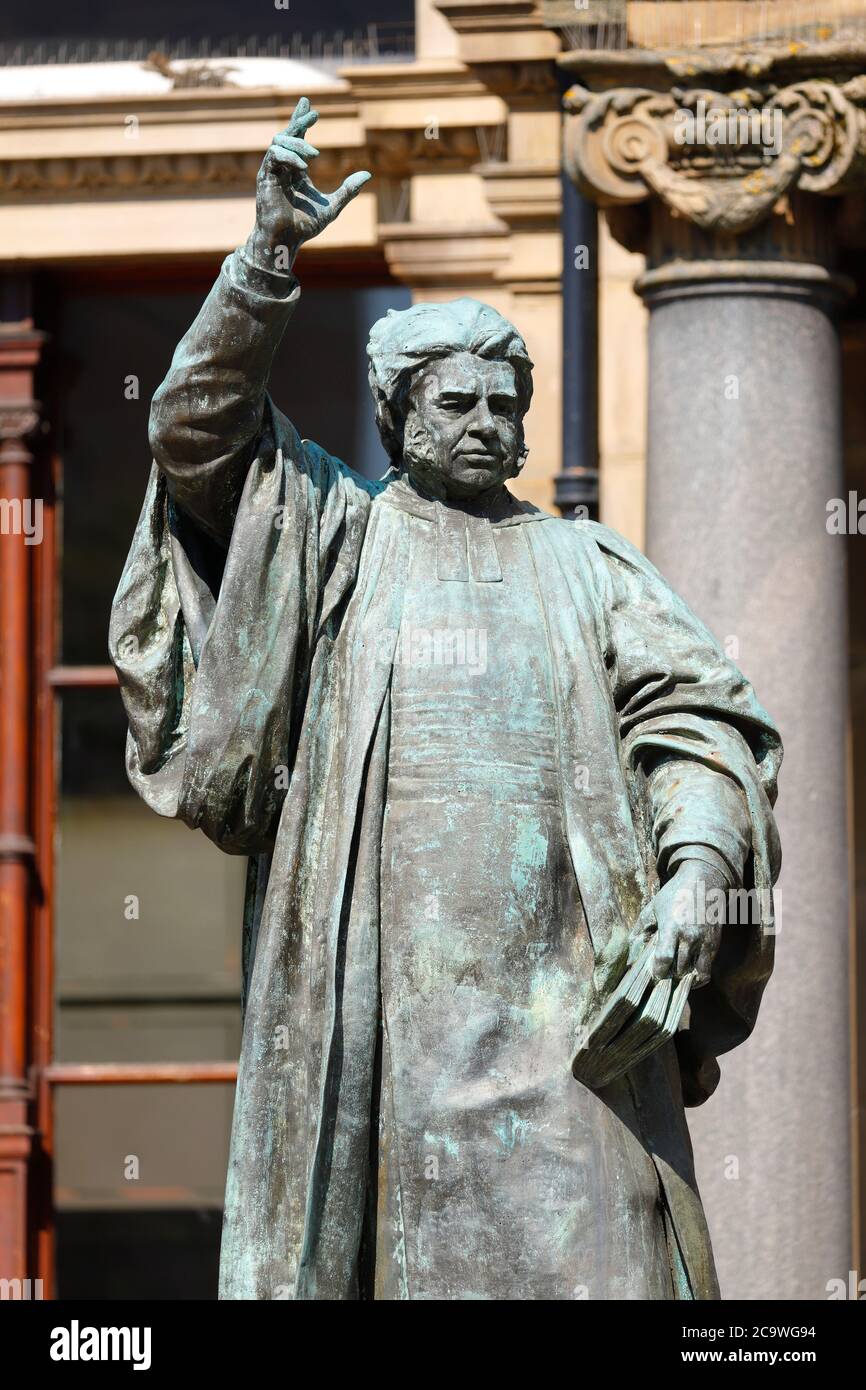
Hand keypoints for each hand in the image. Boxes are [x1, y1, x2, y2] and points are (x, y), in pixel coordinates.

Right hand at [245, 96, 370, 272]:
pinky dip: (289, 157)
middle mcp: (283, 168)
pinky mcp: (265, 177)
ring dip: (297, 142)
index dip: (302, 121)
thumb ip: (348, 190)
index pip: (297, 139)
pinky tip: (303, 165)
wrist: (287, 242)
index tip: (309, 106)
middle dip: (299, 121)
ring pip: (279, 142)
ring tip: (315, 154)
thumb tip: (368, 174)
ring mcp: (272, 171)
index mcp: (296, 171)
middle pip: (287, 134)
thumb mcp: (332, 207)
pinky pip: (274, 156)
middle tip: (313, 114)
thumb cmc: (304, 227)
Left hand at [627, 859, 726, 986]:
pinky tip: (688, 973)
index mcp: (672, 926)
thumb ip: (641, 930)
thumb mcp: (652, 908)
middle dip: (669, 976)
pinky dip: (696, 977)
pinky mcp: (714, 945)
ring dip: (683, 978)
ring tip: (675, 974)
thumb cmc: (674, 895)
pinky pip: (706, 971)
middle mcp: (690, 936)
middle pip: (679, 969)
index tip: (653, 974)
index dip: (657, 972)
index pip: (664, 958)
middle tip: (662, 975)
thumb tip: (631, 953)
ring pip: (694, 974)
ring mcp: (704, 941)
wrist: (703, 882)